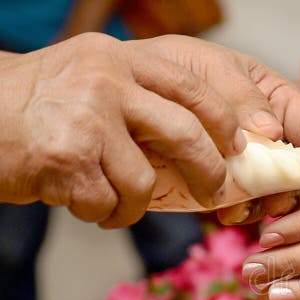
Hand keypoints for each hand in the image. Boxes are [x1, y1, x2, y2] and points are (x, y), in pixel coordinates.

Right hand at [0, 32, 241, 227]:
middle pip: (185, 135)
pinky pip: (107, 204)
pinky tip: (79, 200)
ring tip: (111, 201)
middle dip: (206, 171)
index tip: (237, 146)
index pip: (191, 88)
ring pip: (144, 182)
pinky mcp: (65, 160)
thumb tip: (205, 141)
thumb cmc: (35, 106)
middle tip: (209, 190)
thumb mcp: (90, 78)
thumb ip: (140, 98)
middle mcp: (105, 82)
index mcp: (118, 59)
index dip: (224, 121)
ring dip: (132, 204)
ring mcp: (85, 120)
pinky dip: (99, 213)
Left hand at [128, 35, 299, 223]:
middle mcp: (266, 135)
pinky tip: (228, 215)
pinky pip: (243, 207)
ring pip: (275, 193)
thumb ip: (241, 96)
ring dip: (268, 207)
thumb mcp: (207, 69)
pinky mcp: (222, 187)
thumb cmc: (164, 69)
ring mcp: (246, 164)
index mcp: (274, 99)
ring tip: (246, 211)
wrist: (113, 97)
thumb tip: (271, 133)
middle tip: (281, 203)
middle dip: (297, 189)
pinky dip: (242, 215)